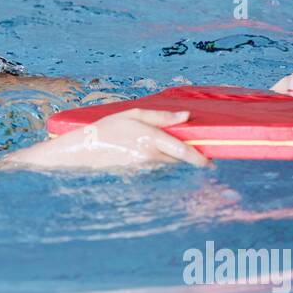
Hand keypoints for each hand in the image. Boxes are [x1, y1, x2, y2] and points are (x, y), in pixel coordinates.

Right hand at [17, 108, 210, 169]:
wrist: (82, 150)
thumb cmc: (107, 128)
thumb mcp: (133, 114)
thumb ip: (161, 116)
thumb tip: (185, 117)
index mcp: (150, 138)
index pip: (183, 151)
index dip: (199, 159)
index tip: (209, 163)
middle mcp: (149, 156)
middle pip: (178, 162)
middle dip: (187, 161)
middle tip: (195, 158)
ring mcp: (143, 169)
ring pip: (167, 168)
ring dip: (172, 163)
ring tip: (168, 156)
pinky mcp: (136, 177)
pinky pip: (154, 172)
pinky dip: (159, 168)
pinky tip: (149, 161)